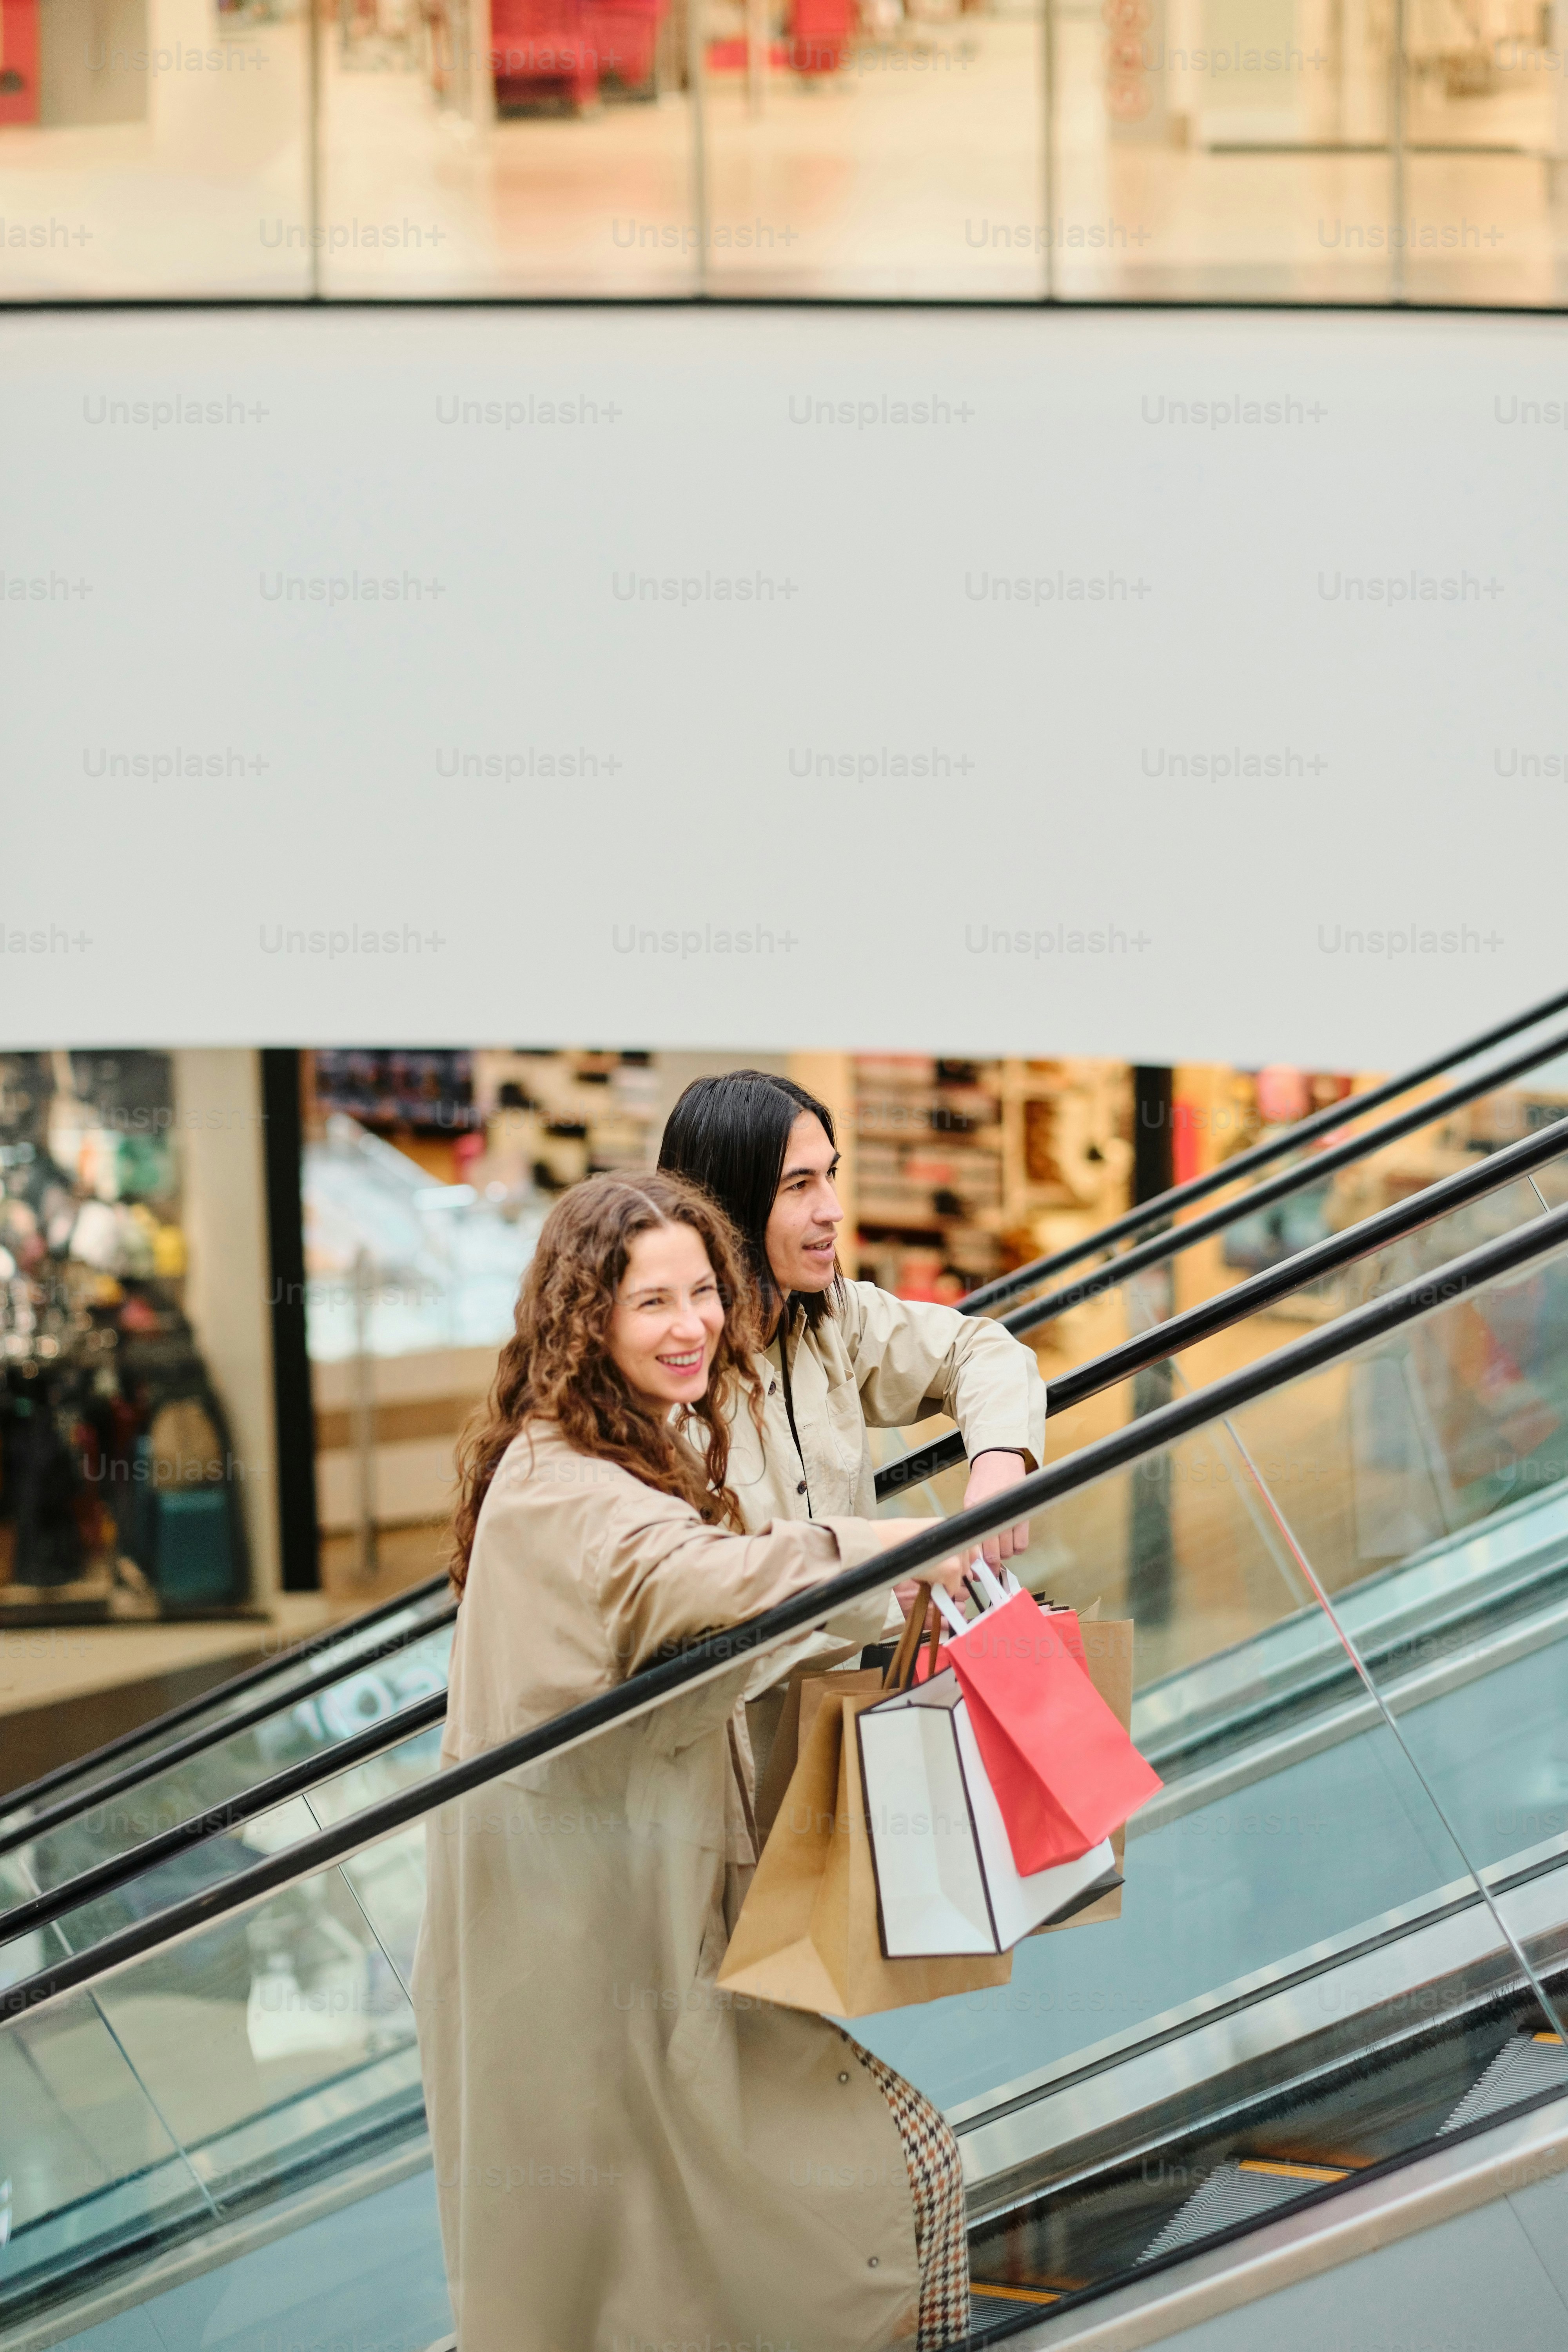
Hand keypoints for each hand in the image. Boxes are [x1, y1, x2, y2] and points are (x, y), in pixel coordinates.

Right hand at [872, 1518, 969, 1601]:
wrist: (886, 1542)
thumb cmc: (899, 1540)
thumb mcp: (927, 1535)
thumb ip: (943, 1544)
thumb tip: (952, 1559)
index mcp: (952, 1526)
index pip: (971, 1547)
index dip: (962, 1559)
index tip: (956, 1566)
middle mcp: (959, 1537)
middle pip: (967, 1564)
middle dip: (954, 1571)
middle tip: (935, 1571)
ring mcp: (957, 1554)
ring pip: (961, 1576)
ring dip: (948, 1580)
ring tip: (928, 1574)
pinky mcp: (952, 1569)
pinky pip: (953, 1588)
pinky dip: (943, 1591)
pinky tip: (928, 1581)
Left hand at [961, 1450, 1030, 1571]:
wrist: (1000, 1460)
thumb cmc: (984, 1481)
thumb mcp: (971, 1501)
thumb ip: (972, 1523)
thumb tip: (974, 1550)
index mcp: (973, 1508)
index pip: (974, 1543)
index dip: (976, 1561)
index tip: (977, 1570)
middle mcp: (990, 1512)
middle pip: (993, 1552)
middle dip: (991, 1562)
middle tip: (990, 1565)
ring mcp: (1008, 1514)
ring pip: (1008, 1551)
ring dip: (1005, 1554)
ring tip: (1001, 1547)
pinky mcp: (1022, 1515)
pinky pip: (1022, 1543)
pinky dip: (1018, 1548)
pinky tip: (1013, 1543)